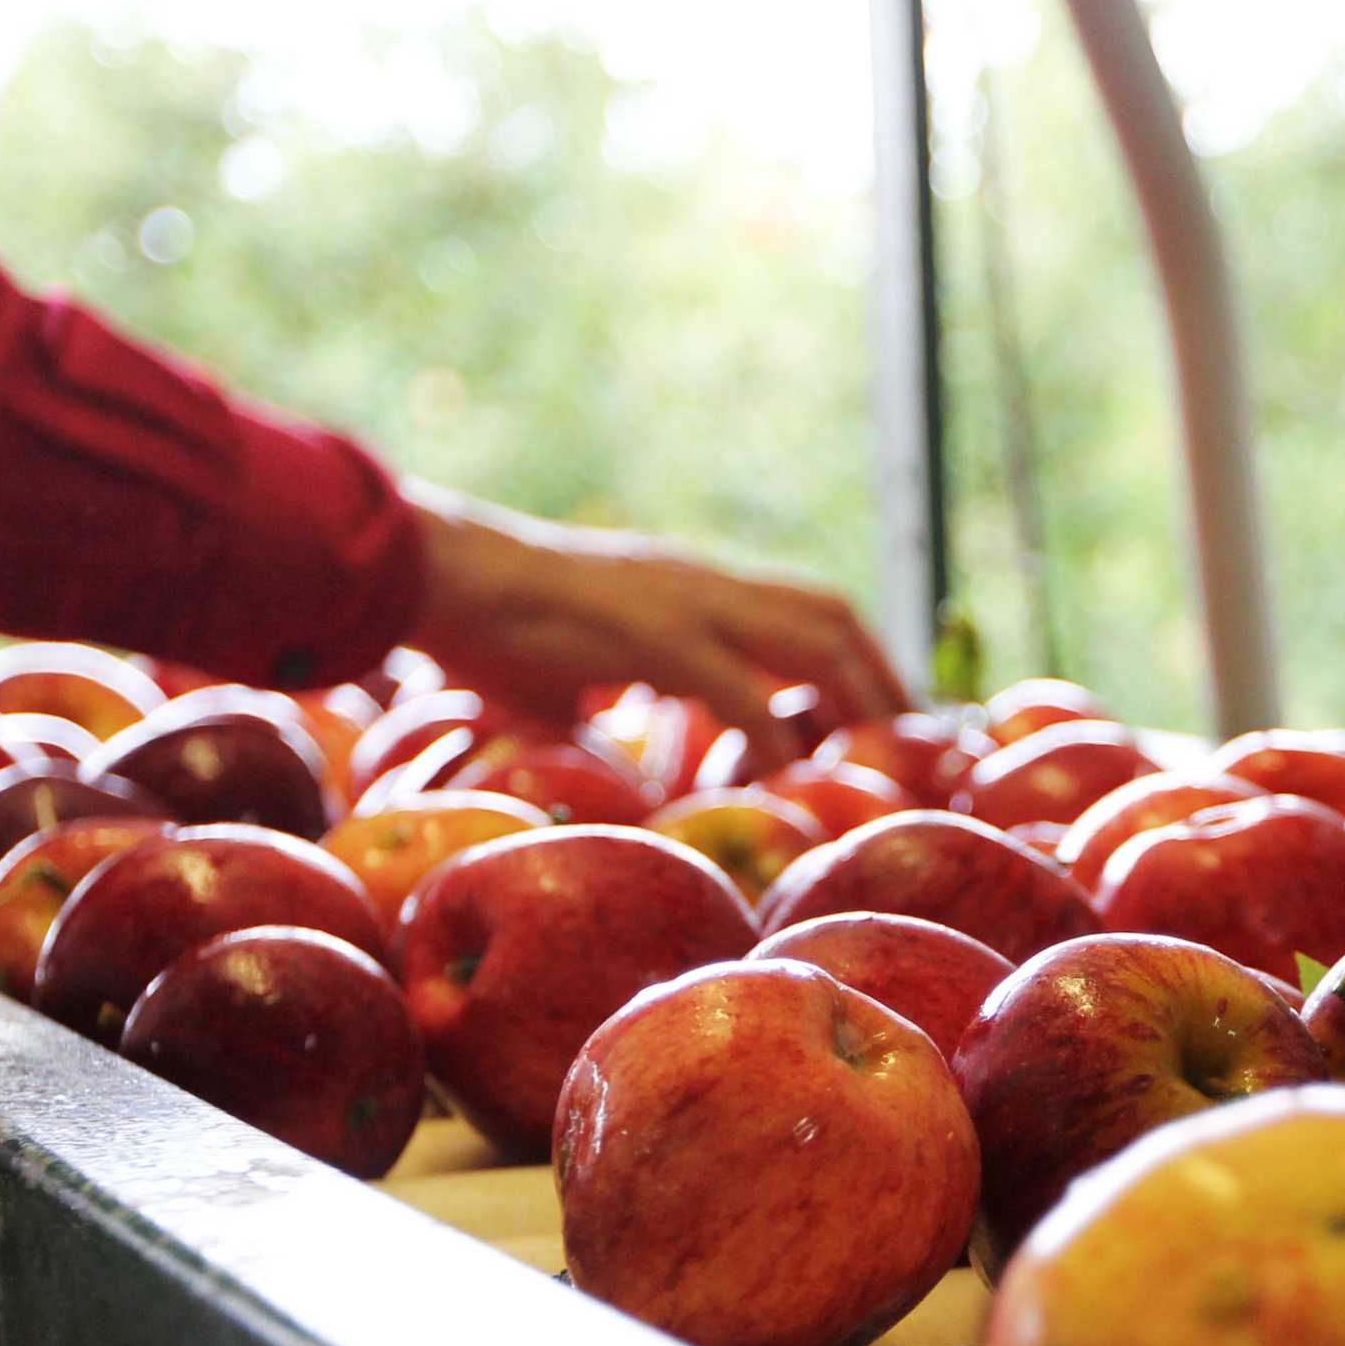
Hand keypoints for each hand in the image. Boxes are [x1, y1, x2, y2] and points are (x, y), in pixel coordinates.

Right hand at [400, 483, 908, 774]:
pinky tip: (781, 770)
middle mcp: (703, 584)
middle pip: (829, 612)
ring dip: (851, 694)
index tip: (879, 709)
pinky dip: (772, 727)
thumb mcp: (568, 673)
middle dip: (880, 674)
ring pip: (809, 634)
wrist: (438, 575)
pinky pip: (736, 684)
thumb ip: (603, 702)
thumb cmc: (487, 628)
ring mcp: (683, 604)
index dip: (855, 653)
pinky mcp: (652, 635)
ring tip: (869, 754)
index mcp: (691, 587)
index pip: (804, 604)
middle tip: (906, 740)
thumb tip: (602, 753)